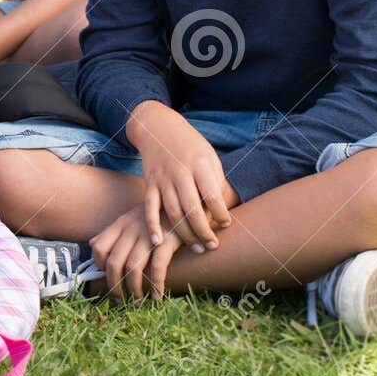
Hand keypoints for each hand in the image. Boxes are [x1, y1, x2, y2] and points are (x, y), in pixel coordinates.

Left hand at [90, 207, 183, 301]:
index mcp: (120, 225)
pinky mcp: (167, 240)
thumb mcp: (129, 218)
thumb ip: (111, 232)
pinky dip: (156, 285)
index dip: (100, 266)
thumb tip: (92, 244)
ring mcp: (148, 234)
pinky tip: (157, 295)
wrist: (184, 204)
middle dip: (115, 286)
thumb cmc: (156, 215)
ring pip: (132, 267)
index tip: (108, 277)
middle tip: (121, 300)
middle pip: (114, 262)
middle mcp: (130, 229)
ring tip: (138, 301)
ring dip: (134, 289)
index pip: (98, 248)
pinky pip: (157, 267)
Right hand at [128, 102, 233, 252]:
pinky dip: (152, 226)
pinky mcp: (149, 182)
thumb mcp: (208, 156)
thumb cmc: (190, 145)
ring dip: (184, 234)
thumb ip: (214, 181)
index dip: (220, 214)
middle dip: (204, 231)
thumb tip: (221, 210)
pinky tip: (158, 242)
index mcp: (199, 164)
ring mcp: (163, 178)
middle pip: (192, 208)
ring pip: (173, 212)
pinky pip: (150, 207)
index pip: (211, 195)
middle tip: (212, 246)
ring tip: (196, 248)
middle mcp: (180, 172)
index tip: (226, 224)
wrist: (158, 127)